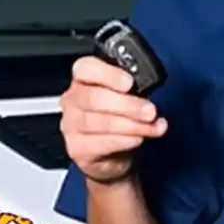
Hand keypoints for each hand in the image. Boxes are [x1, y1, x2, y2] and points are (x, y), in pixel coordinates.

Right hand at [60, 55, 167, 183]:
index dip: (109, 75)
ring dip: (132, 125)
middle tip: (150, 112)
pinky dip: (124, 141)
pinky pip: (100, 144)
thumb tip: (150, 89)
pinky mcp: (77, 149)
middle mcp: (73, 100)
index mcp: (84, 80)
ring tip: (151, 128)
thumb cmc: (120, 118)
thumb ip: (133, 89)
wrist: (114, 155)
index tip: (130, 83)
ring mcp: (71, 125)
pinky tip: (137, 139)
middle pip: (94, 98)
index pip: (86, 68)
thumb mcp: (128, 97)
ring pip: (99, 122)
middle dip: (128, 105)